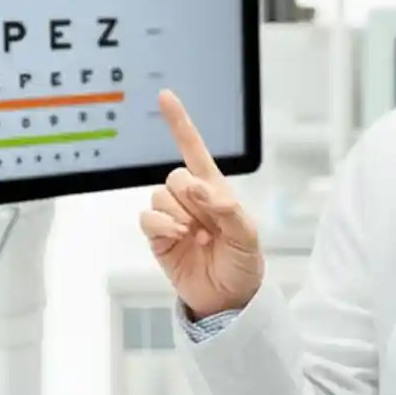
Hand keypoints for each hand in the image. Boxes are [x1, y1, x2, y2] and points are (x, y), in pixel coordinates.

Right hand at [140, 89, 263, 318]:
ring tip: (200, 238)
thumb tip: (198, 189)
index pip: (194, 149)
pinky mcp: (157, 236)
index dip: (179, 123)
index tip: (166, 97)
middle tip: (210, 225)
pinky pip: (147, 217)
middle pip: (175, 175)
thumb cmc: (242, 262)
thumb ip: (226, 206)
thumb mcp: (248, 233)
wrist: (228, 298)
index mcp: (214, 188)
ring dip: (181, 217)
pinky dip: (164, 227)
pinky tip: (181, 239)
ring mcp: (171, 216)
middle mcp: (189, 198)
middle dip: (193, 198)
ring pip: (160, 195)